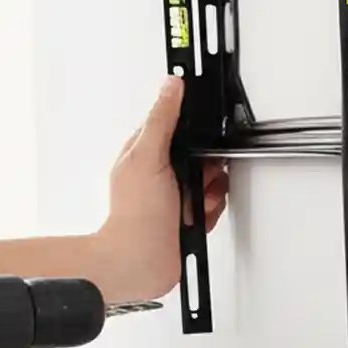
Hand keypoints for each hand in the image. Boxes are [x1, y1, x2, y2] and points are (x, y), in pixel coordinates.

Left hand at [96, 76, 229, 301]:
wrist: (140, 262)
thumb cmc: (135, 215)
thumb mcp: (148, 156)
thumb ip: (162, 119)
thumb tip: (171, 85)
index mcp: (147, 151)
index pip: (181, 126)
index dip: (196, 130)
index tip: (200, 138)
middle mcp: (161, 172)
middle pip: (203, 154)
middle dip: (208, 168)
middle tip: (194, 179)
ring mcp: (175, 196)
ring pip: (211, 181)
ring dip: (209, 193)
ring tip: (192, 203)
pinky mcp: (187, 217)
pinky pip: (212, 207)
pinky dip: (208, 213)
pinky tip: (194, 218)